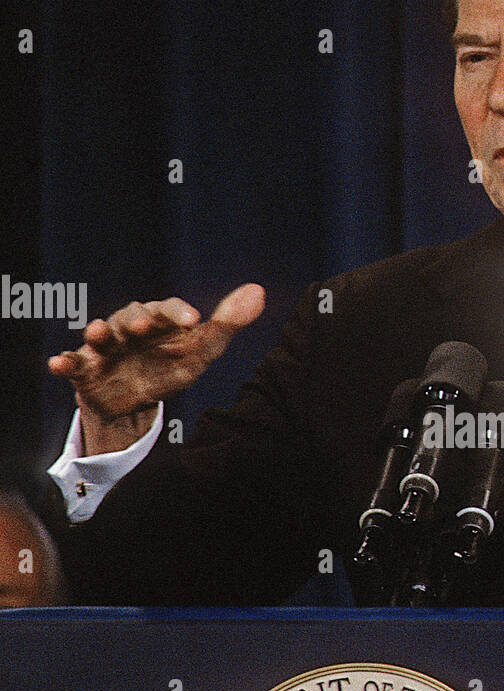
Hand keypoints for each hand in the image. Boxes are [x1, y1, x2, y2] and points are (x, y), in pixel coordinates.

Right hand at [47, 284, 264, 453]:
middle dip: (136, 319)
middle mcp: (129, 327)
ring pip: (100, 334)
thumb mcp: (201, 350)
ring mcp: (105, 346)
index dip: (178, 312)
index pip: (169, 310)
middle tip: (145, 326)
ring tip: (96, 332)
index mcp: (160, 320)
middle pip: (131, 316)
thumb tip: (259, 291)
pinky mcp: (85, 367)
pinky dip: (64, 362)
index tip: (194, 320)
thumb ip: (227, 323)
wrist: (135, 399)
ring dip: (97, 332)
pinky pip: (72, 363)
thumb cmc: (170, 366)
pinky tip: (57, 364)